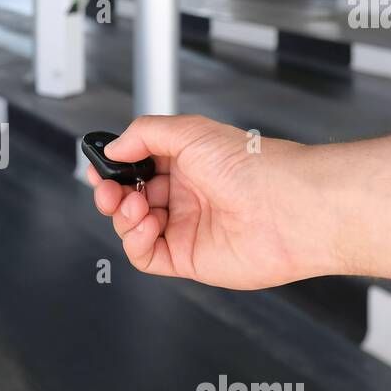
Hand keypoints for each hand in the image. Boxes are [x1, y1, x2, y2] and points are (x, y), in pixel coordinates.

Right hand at [88, 115, 331, 288]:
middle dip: (111, 193)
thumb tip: (114, 148)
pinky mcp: (188, 258)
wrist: (289, 208)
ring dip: (123, 215)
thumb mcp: (190, 131)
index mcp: (186, 163)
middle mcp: (185, 196)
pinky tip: (147, 225)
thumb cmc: (255, 167)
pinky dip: (135, 241)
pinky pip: (146, 256)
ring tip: (135, 204)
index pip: (137, 167)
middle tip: (108, 189)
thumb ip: (144, 134)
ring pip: (132, 227)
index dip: (115, 168)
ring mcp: (186, 228)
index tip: (101, 165)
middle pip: (129, 198)